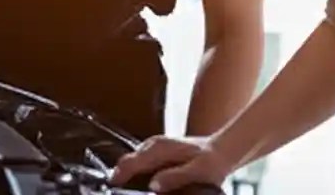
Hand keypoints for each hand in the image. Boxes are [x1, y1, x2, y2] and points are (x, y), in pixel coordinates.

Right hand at [109, 135, 234, 192]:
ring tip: (128, 190)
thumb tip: (153, 185)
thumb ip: (174, 177)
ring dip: (129, 177)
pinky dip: (137, 174)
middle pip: (127, 162)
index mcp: (159, 148)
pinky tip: (142, 186)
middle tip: (120, 192)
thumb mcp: (197, 172)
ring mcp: (153, 147)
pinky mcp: (156, 152)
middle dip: (121, 178)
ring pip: (133, 162)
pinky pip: (140, 163)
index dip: (119, 177)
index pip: (130, 162)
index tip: (113, 188)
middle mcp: (152, 144)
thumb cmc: (211, 161)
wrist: (221, 150)